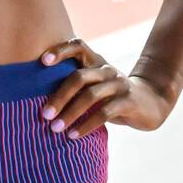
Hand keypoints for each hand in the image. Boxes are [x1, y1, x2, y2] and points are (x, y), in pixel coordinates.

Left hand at [39, 38, 173, 137]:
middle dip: (59, 96)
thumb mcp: (94, 85)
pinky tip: (73, 136)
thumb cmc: (111, 96)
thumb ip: (74, 85)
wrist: (150, 103)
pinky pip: (105, 113)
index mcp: (95, 61)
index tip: (42, 61)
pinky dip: (86, 125)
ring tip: (55, 129)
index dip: (60, 50)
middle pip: (79, 77)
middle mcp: (106, 69)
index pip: (78, 46)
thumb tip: (32, 96)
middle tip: (44, 115)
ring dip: (70, 113)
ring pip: (91, 96)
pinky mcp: (128, 101)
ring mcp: (119, 84)